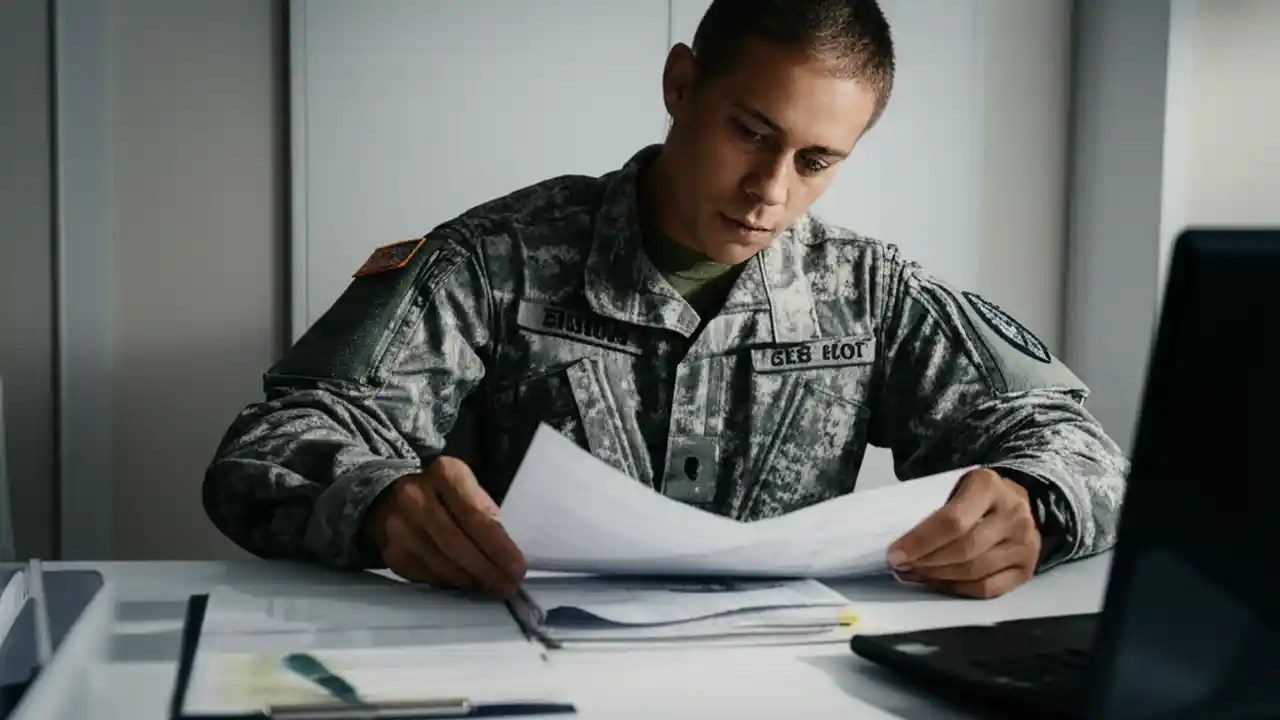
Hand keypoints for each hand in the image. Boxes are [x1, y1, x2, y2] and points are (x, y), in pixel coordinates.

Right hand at [362, 456, 525, 597]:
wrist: (390, 496)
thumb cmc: (444, 496)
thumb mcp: (468, 491)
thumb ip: (486, 517)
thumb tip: (508, 558)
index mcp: (445, 474)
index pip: (475, 515)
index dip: (498, 547)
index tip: (517, 569)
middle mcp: (416, 497)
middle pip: (456, 542)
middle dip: (486, 569)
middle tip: (507, 586)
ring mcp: (398, 526)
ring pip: (440, 563)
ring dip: (469, 579)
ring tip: (490, 586)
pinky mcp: (390, 551)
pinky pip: (425, 574)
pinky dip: (448, 581)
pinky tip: (463, 582)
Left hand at [886, 468, 1040, 598]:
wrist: (1021, 502)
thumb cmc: (977, 496)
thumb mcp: (958, 487)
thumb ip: (937, 512)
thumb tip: (904, 548)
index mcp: (988, 487)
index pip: (951, 521)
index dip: (920, 541)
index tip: (895, 554)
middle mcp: (1012, 515)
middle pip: (964, 550)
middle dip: (927, 562)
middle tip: (902, 567)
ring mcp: (1024, 544)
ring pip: (975, 572)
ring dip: (938, 578)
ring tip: (916, 575)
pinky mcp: (1027, 569)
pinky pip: (988, 588)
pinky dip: (958, 589)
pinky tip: (939, 583)